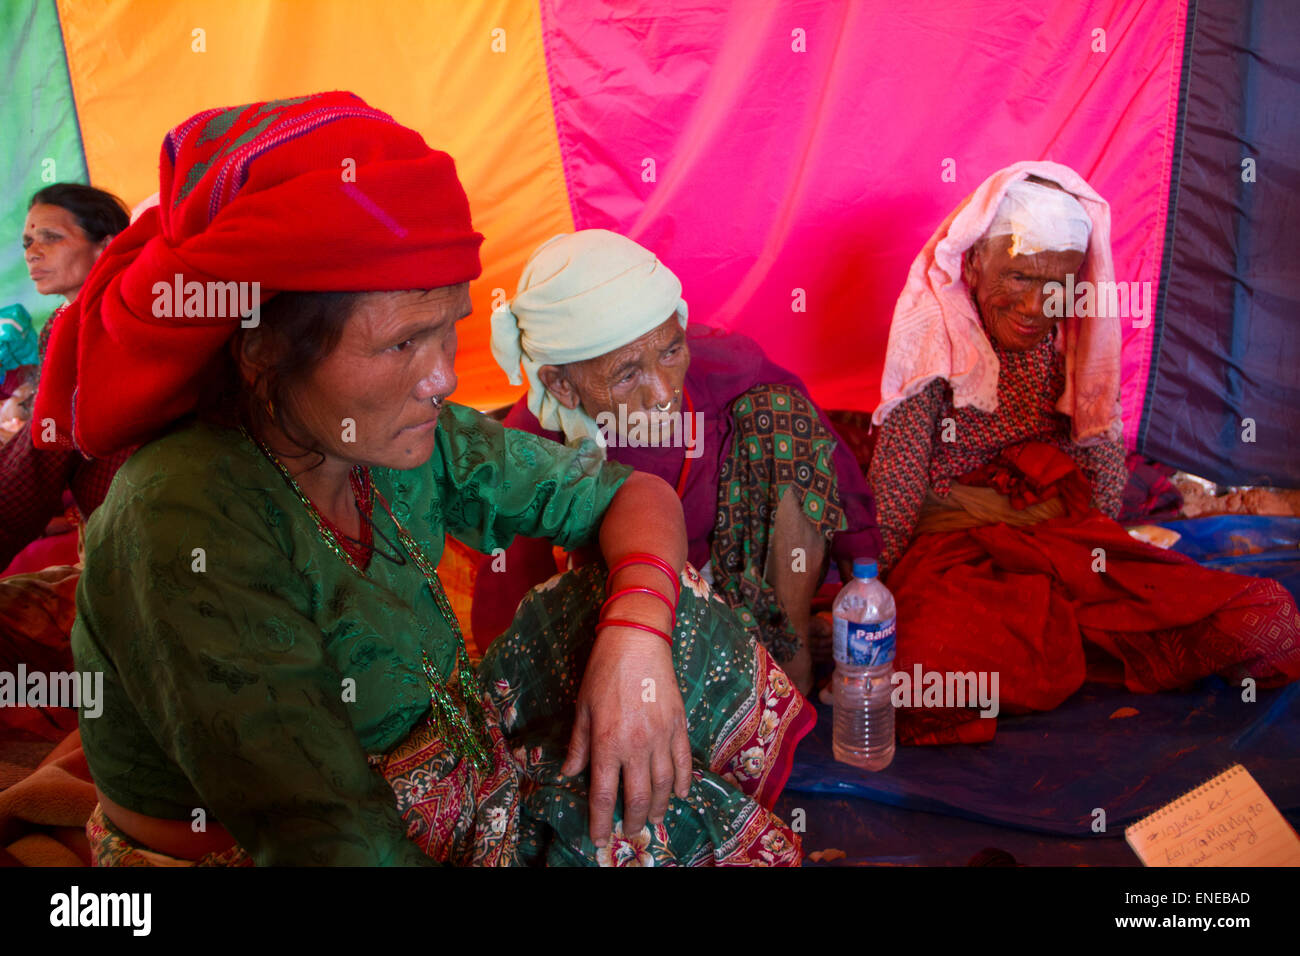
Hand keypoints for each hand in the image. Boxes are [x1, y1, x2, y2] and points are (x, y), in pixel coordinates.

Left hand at [561, 627, 691, 847]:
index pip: (603, 794)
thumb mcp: (582, 708)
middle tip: (629, 832)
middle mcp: (636, 746)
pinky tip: (680, 794)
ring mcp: (661, 737)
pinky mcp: (679, 726)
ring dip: (658, 807)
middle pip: (637, 797)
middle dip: (632, 821)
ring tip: (653, 819)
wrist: (637, 641)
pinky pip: (684, 761)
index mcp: (607, 743)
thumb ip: (579, 745)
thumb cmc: (603, 672)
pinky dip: (684, 781)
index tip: (599, 839)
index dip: (600, 821)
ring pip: (663, 785)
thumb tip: (568, 773)